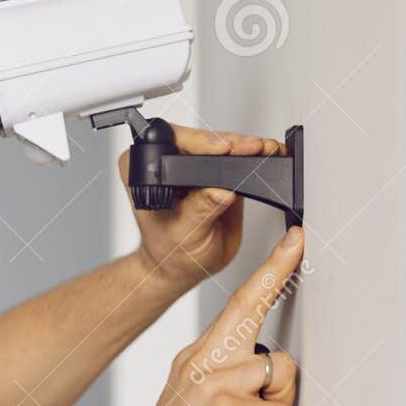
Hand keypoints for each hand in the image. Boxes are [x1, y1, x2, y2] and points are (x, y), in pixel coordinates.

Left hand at [123, 126, 288, 294]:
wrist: (183, 266)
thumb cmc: (170, 253)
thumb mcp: (184, 234)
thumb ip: (201, 210)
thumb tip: (220, 191)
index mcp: (143, 172)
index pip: (170, 144)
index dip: (198, 144)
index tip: (221, 150)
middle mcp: (165, 162)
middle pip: (200, 139)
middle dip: (230, 143)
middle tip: (251, 148)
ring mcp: (192, 164)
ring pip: (221, 143)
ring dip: (245, 146)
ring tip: (262, 151)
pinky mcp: (215, 170)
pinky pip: (235, 156)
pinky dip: (252, 156)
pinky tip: (263, 156)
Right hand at [126, 227, 303, 405]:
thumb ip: (225, 387)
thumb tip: (264, 385)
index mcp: (193, 363)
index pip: (238, 305)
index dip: (271, 271)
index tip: (295, 242)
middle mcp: (201, 365)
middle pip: (261, 331)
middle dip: (279, 366)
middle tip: (268, 387)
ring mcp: (215, 384)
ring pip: (280, 375)